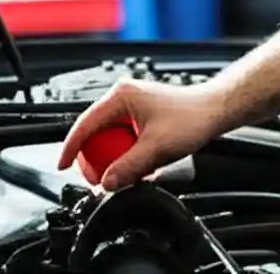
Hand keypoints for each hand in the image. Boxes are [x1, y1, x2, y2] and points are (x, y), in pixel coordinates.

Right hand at [56, 79, 227, 189]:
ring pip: (111, 139)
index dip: (71, 147)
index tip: (63, 165)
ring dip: (115, 159)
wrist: (217, 111)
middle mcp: (124, 98)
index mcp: (121, 96)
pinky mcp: (143, 118)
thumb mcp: (156, 148)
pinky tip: (138, 168)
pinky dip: (128, 155)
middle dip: (97, 158)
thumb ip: (128, 167)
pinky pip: (125, 139)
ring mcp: (133, 107)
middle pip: (96, 133)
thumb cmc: (192, 117)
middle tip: (99, 179)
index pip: (84, 124)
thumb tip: (107, 183)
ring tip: (123, 175)